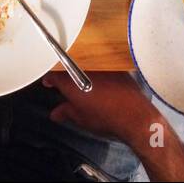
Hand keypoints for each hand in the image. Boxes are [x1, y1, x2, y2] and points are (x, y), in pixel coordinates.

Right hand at [42, 70, 163, 146]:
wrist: (135, 116)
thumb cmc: (108, 118)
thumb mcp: (81, 119)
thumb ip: (66, 112)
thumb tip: (56, 113)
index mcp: (72, 80)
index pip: (54, 74)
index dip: (49, 79)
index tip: (48, 83)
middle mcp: (85, 68)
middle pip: (69, 65)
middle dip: (64, 74)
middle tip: (64, 85)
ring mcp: (101, 65)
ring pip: (85, 63)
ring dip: (80, 71)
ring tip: (82, 83)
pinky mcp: (115, 66)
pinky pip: (101, 64)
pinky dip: (97, 71)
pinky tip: (100, 82)